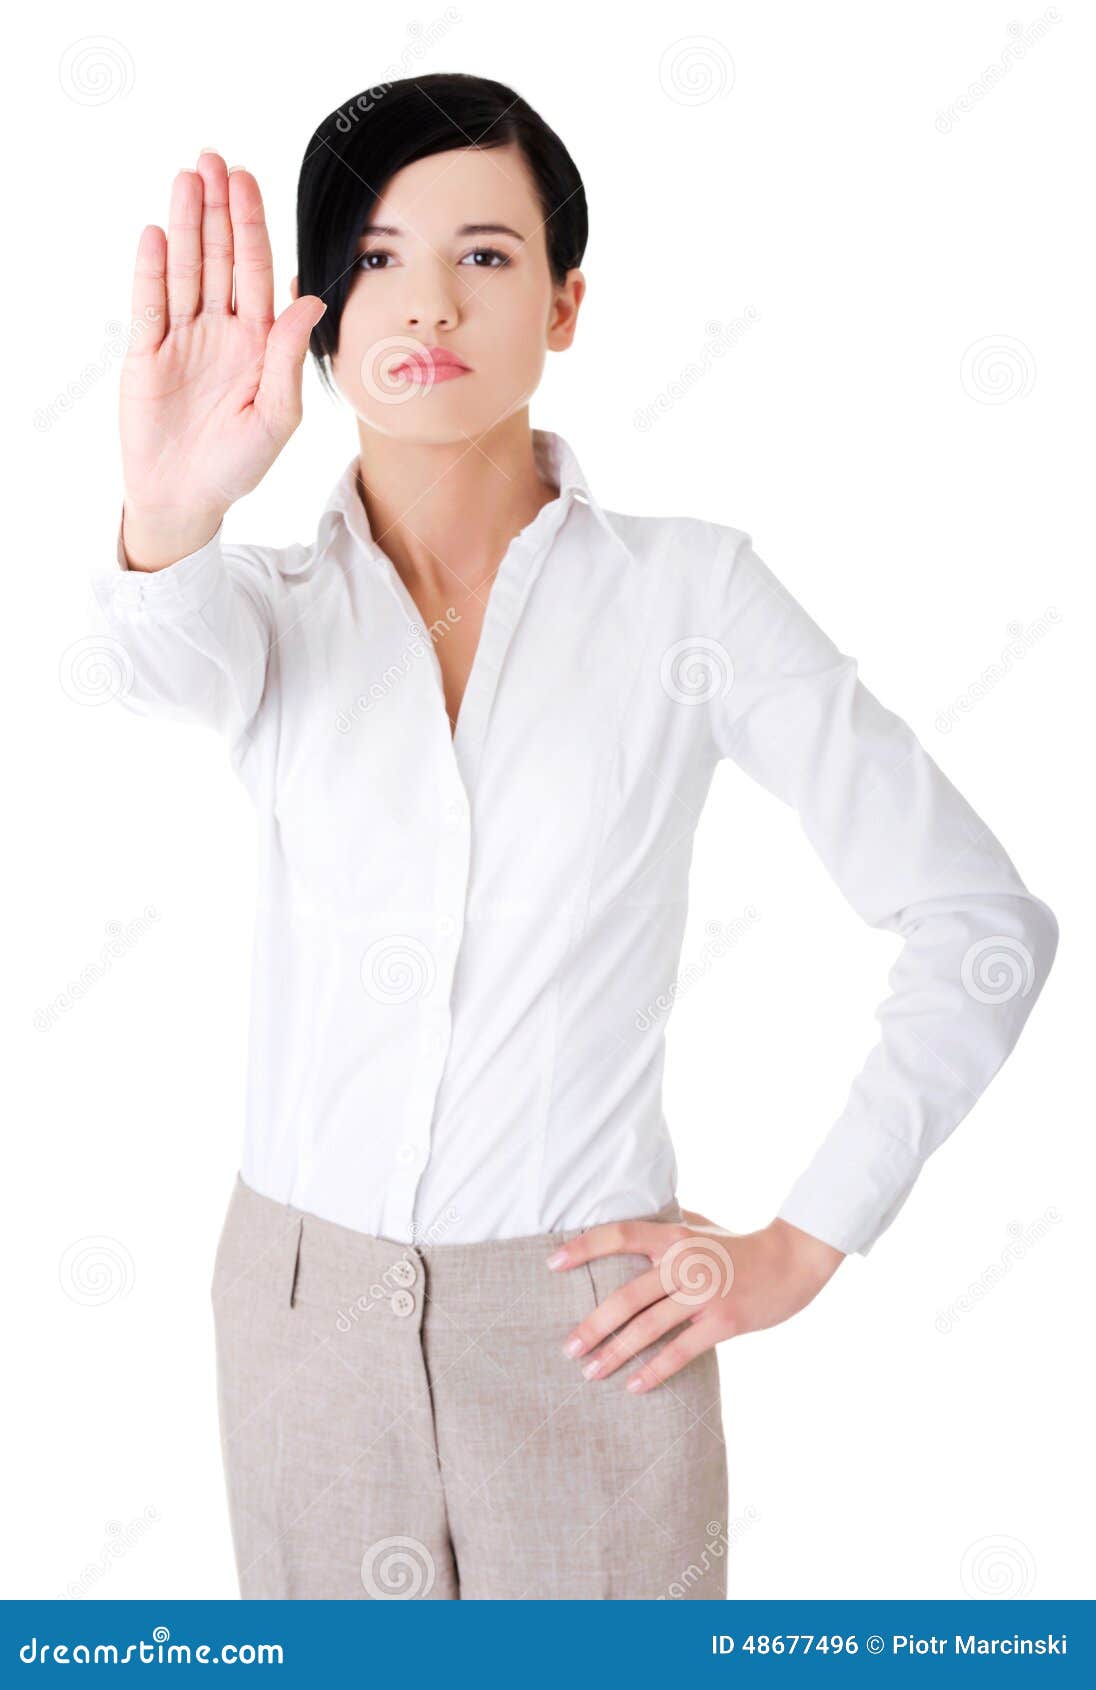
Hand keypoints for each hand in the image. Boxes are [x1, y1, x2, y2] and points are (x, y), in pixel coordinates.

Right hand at [118, 149, 326, 564]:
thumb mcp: (277, 416)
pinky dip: (152, 269)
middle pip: (218, 257)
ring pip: (185, 269)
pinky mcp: (146, 353)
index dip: (251, 225)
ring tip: (187, 178)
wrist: (186, 498)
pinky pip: (149, 304)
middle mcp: (220, 330)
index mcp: (257, 341)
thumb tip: (308, 299)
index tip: (247, 181)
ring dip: (185, 224)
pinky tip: (156, 233)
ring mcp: (181, 338)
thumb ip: (289, 358)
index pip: (255, 271)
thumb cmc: (239, 464)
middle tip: (214, 158)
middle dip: (217, 209)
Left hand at [547, 1210, 844, 1392]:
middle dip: (593, 1324)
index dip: (584, 1248)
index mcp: (675, 1236)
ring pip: (648, 1327)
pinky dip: (655, 1370)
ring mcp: (705, 1293)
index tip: (552, 1265)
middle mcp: (685, 1263)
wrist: (793, 1260)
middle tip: (567, 1347)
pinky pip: (681, 1350)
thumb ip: (670, 1225)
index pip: (620, 1235)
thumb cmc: (741, 1245)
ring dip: (615, 1352)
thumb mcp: (703, 1227)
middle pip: (627, 1295)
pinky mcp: (723, 1321)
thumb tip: (635, 1221)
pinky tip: (633, 1386)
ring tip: (589, 1373)